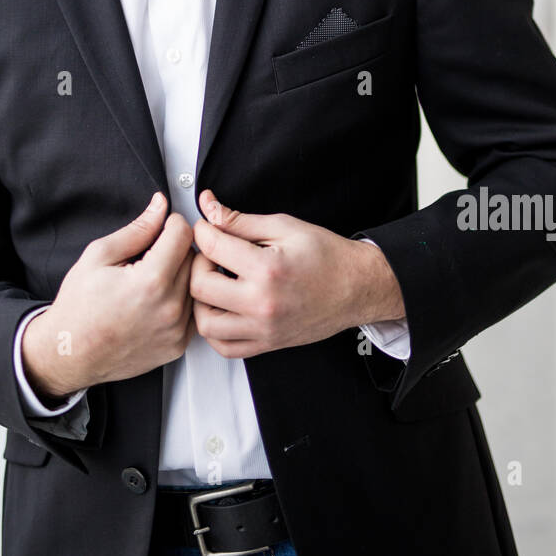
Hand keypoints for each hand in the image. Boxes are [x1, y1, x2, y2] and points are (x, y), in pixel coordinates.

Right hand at [22, 193, 194, 396]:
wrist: (70, 351)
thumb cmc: (79, 307)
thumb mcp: (99, 255)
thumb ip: (137, 229)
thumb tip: (159, 208)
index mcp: (151, 281)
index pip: (183, 233)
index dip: (171, 223)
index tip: (162, 226)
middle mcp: (170, 307)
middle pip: (193, 257)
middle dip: (176, 247)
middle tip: (151, 254)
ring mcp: (176, 329)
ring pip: (197, 283)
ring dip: (181, 274)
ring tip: (152, 278)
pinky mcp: (178, 344)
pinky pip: (194, 310)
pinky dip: (182, 300)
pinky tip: (157, 300)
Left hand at [189, 189, 404, 357]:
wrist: (357, 287)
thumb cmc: (327, 256)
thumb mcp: (284, 226)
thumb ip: (241, 220)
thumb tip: (209, 208)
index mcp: (267, 269)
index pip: (212, 247)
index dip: (202, 230)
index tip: (206, 227)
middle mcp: (262, 304)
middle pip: (200, 287)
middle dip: (197, 264)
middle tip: (210, 254)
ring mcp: (264, 329)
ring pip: (206, 324)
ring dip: (200, 301)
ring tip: (214, 282)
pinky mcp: (267, 344)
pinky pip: (225, 347)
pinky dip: (215, 330)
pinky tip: (222, 309)